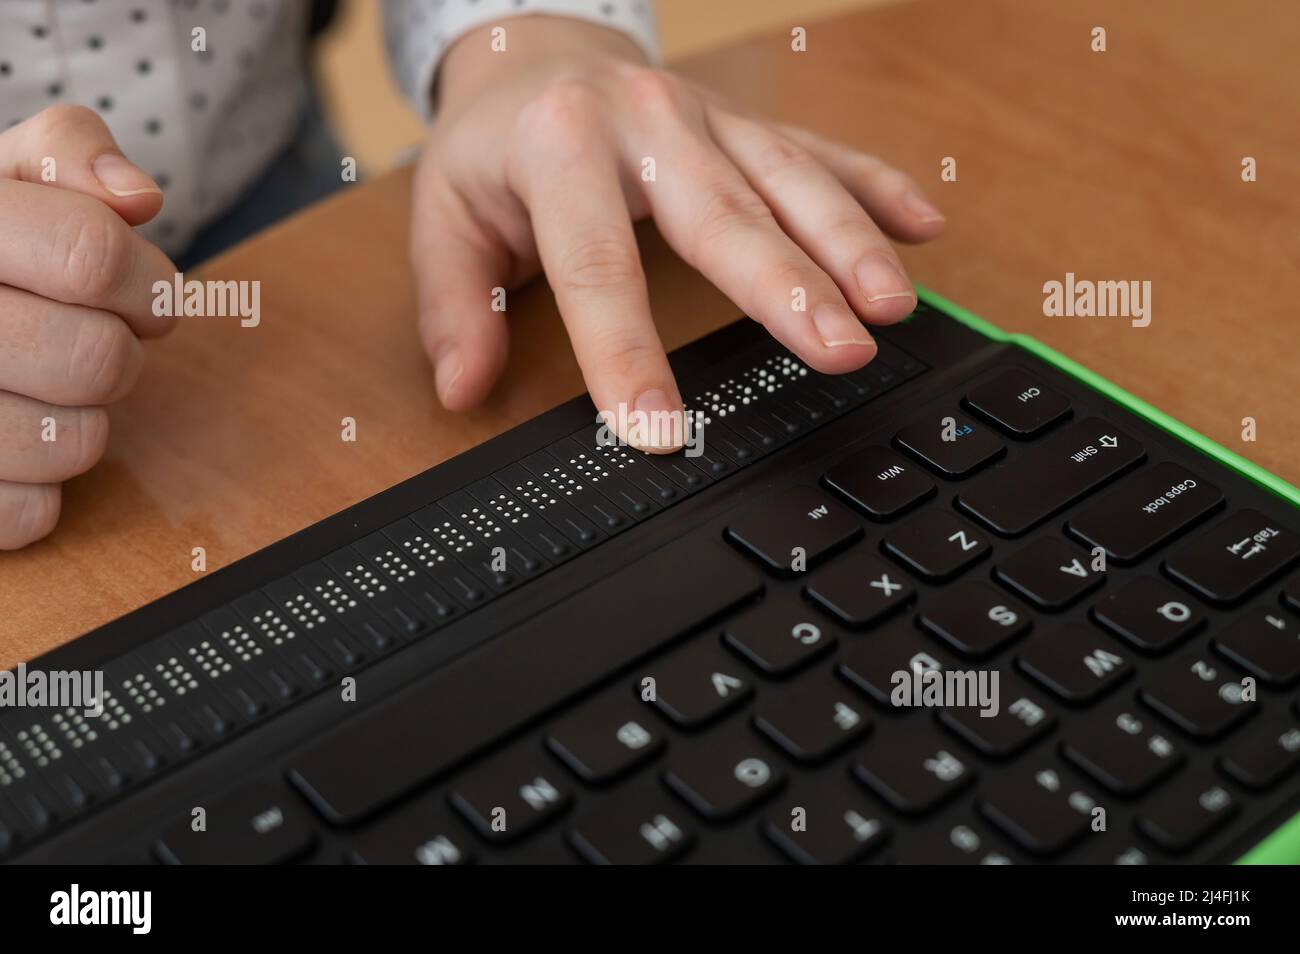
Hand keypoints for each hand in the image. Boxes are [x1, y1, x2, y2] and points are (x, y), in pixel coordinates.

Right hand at [0, 106, 174, 548]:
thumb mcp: (9, 170)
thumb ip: (71, 153)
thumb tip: (137, 198)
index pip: (92, 254)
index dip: (150, 280)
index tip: (146, 293)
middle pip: (97, 359)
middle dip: (122, 351)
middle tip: (96, 339)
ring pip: (73, 443)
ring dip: (86, 420)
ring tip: (44, 389)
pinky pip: (29, 515)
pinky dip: (41, 488)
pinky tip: (10, 439)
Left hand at [411, 17, 944, 449]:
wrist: (534, 51)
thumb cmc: (493, 146)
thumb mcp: (445, 216)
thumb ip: (454, 305)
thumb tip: (463, 387)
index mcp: (561, 148)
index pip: (598, 266)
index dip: (627, 355)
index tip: (659, 430)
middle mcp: (647, 123)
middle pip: (724, 215)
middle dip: (787, 288)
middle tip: (838, 350)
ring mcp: (709, 119)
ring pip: (790, 180)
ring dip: (849, 243)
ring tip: (891, 304)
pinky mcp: (749, 124)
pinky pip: (821, 151)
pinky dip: (875, 188)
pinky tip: (924, 225)